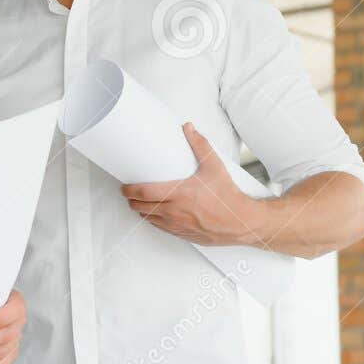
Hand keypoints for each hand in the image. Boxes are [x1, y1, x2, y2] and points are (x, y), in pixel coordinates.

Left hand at [121, 124, 259, 245]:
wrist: (240, 221)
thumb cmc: (227, 197)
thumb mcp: (213, 166)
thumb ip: (200, 145)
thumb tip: (188, 128)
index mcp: (178, 194)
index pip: (143, 193)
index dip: (129, 190)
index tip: (124, 187)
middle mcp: (174, 212)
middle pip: (141, 207)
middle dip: (131, 200)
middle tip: (129, 193)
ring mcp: (176, 225)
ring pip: (149, 219)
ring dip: (141, 211)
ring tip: (140, 202)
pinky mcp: (182, 234)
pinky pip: (160, 228)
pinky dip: (154, 220)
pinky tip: (155, 215)